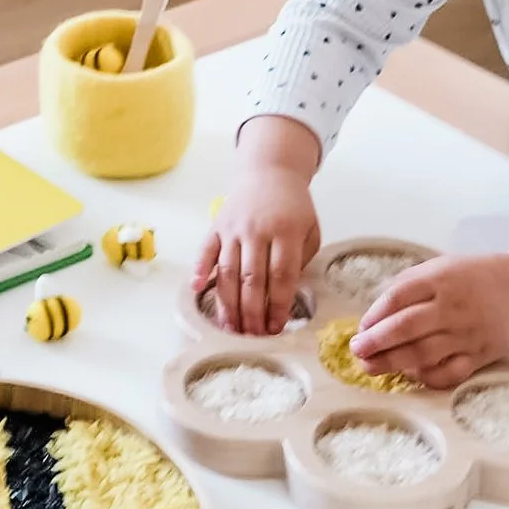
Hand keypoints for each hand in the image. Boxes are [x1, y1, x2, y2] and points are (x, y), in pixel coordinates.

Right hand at [196, 133, 319, 335]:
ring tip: (231, 328)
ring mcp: (234, 228)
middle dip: (252, 313)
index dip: (278, 305)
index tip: (276, 328)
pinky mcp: (217, 225)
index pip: (281, 276)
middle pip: (252, 279)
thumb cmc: (293, 206)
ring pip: (228, 271)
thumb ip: (300, 261)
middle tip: (252, 337)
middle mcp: (258, 230)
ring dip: (228, 303)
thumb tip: (282, 296)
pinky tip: (198, 289)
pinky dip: (200, 269)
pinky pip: (206, 250)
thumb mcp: (310, 230)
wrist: (270, 171)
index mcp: (286, 231)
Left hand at [350, 251, 508, 390]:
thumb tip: (375, 311)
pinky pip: (449, 372)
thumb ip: (410, 285)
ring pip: (423, 353)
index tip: (360, 329)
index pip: (398, 297)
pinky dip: (426, 377)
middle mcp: (454, 306)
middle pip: (406, 327)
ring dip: (392, 363)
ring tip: (371, 367)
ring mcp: (468, 333)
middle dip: (376, 342)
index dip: (374, 315)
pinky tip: (409, 375)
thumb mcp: (442, 267)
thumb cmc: (476, 277)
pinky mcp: (481, 355)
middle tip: (357, 351)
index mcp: (441, 279)